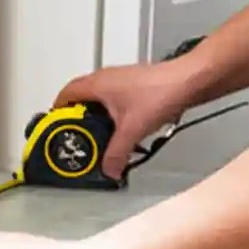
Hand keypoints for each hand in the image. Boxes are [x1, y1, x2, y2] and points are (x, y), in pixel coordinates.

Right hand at [54, 63, 192, 178]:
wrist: (190, 79)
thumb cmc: (160, 92)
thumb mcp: (133, 129)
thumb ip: (117, 153)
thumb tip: (109, 170)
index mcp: (95, 85)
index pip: (64, 96)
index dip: (57, 113)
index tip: (57, 130)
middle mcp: (105, 79)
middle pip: (79, 98)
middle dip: (77, 119)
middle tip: (78, 138)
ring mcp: (120, 80)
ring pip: (98, 100)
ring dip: (96, 117)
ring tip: (102, 138)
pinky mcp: (134, 85)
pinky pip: (114, 100)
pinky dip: (113, 115)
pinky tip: (124, 130)